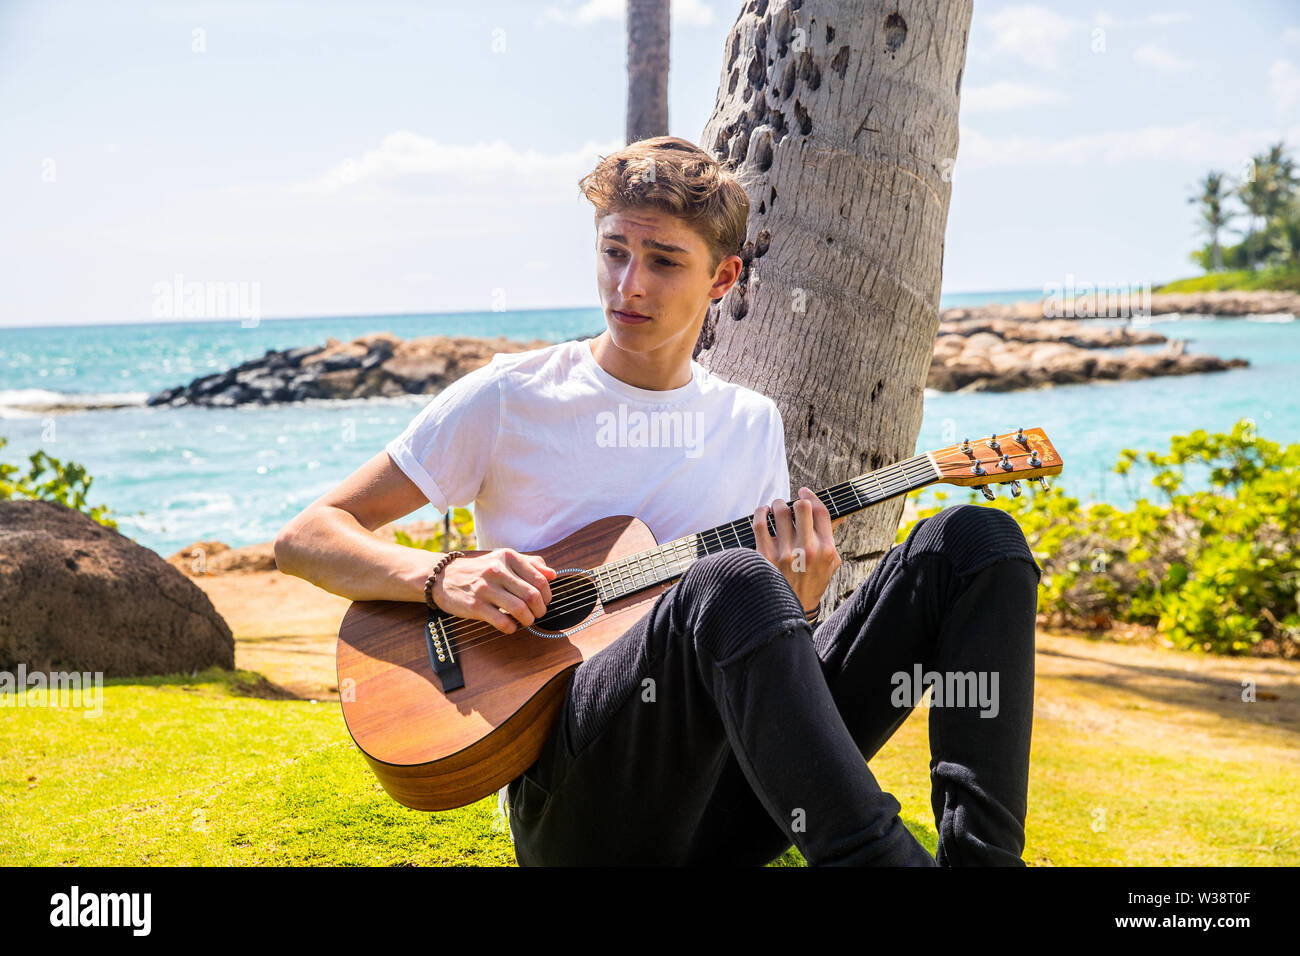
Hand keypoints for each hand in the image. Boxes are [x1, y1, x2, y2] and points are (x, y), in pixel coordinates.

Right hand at [431, 549, 556, 633]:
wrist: (443, 576)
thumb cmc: (478, 570)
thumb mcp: (502, 559)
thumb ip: (529, 564)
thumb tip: (553, 574)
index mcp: (507, 557)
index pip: (540, 578)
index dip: (547, 595)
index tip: (544, 601)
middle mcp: (497, 570)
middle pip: (532, 596)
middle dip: (540, 610)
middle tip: (537, 614)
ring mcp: (485, 588)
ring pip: (520, 610)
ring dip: (528, 620)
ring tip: (525, 621)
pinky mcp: (475, 606)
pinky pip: (503, 622)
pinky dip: (511, 628)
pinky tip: (510, 626)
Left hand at [752, 488, 843, 613]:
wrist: (789, 611)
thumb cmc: (811, 584)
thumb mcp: (830, 565)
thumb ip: (831, 539)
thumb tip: (840, 516)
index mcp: (826, 550)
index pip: (821, 511)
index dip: (812, 496)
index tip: (804, 491)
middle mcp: (808, 550)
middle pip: (802, 506)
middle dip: (795, 500)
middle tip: (790, 503)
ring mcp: (786, 553)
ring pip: (780, 510)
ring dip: (777, 504)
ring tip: (775, 507)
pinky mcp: (765, 556)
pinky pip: (760, 523)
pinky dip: (760, 512)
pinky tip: (763, 513)